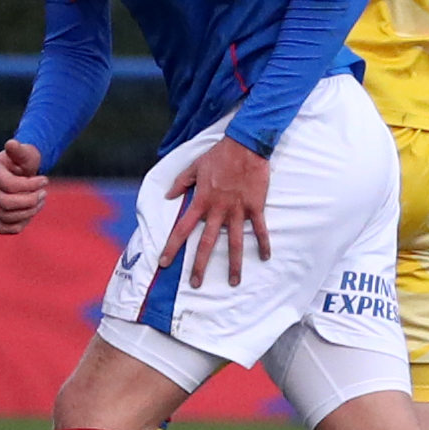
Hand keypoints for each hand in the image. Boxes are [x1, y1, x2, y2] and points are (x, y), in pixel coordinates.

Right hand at [0, 138, 50, 234]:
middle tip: (44, 193)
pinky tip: (31, 212)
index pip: (9, 186)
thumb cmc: (26, 160)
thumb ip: (19, 150)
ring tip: (41, 200)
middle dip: (30, 201)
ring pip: (7, 217)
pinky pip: (3, 228)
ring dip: (29, 212)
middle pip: (6, 204)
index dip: (31, 186)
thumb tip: (11, 144)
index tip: (45, 180)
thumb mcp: (26, 153)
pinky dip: (20, 224)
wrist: (24, 171)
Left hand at [177, 135, 273, 288]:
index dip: (171, 247)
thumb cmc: (219, 155)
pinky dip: (263, 244)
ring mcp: (237, 210)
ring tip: (233, 282)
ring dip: (234, 264)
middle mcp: (218, 210)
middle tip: (196, 284)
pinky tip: (265, 258)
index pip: (182, 229)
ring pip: (234, 243)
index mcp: (201, 201)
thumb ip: (181, 182)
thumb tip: (168, 195)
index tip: (163, 262)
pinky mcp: (255, 207)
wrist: (245, 145)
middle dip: (200, 265)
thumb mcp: (194, 166)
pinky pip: (260, 229)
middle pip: (207, 243)